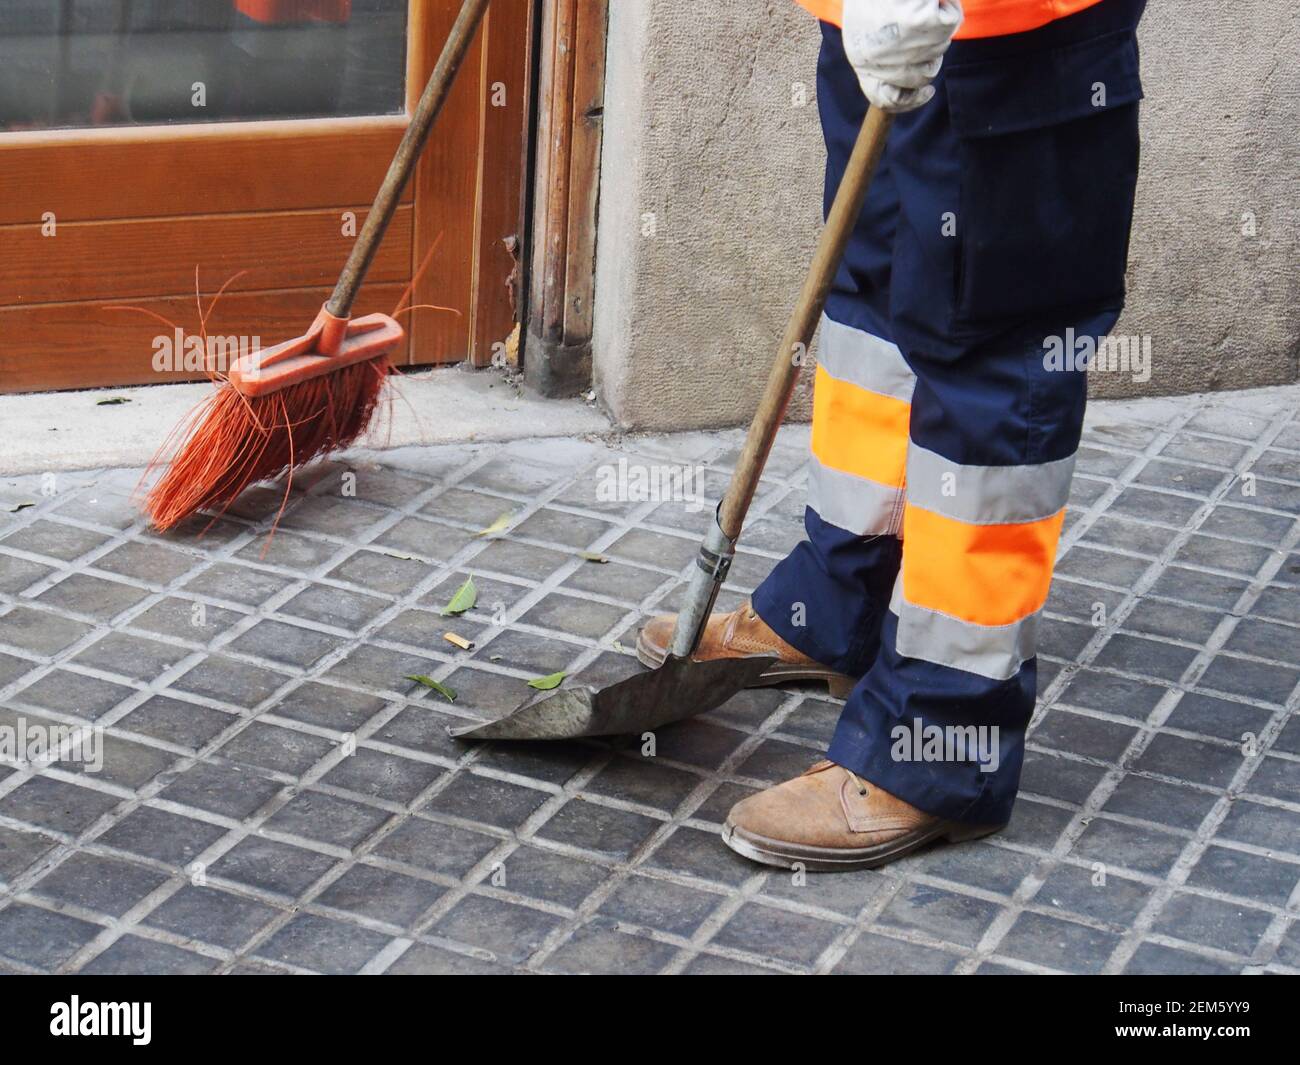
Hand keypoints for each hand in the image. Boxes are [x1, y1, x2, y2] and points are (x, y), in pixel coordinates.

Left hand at [842, 0, 962, 111]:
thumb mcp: (866, 21)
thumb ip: (882, 49)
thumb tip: (912, 77)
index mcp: (861, 58)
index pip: (887, 98)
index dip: (909, 101)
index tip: (925, 92)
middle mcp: (880, 60)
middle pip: (922, 73)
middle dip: (928, 51)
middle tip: (921, 19)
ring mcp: (904, 45)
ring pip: (939, 45)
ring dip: (937, 22)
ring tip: (920, 0)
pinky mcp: (923, 24)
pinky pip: (951, 19)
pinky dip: (948, 2)